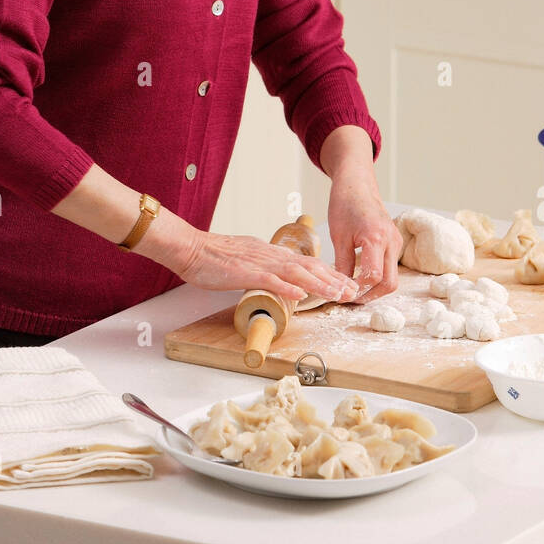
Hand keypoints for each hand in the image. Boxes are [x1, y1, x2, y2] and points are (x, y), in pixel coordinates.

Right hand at [166, 224, 359, 304]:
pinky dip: (288, 288)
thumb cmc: (213, 257)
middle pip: (309, 266)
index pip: (306, 263)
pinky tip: (302, 295)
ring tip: (337, 294)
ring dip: (320, 284)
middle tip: (353, 291)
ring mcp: (259, 263)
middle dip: (333, 279)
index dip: (328, 273)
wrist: (191, 248)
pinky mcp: (245, 273)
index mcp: (271, 253)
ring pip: (296, 273)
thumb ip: (263, 267)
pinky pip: (270, 280)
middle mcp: (270, 255)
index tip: (344, 283)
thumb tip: (278, 277)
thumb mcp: (246, 259)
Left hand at [327, 166, 401, 303]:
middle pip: (390, 283)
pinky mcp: (395, 242)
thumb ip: (342, 265)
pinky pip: (391, 267)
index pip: (373, 276)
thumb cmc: (345, 205)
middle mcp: (391, 241)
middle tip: (351, 299)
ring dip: (376, 289)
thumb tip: (341, 289)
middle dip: (371, 296)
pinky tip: (361, 277)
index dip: (358, 290)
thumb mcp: (339, 237)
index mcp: (376, 238)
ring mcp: (396, 241)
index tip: (343, 293)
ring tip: (355, 290)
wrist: (357, 185)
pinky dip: (379, 277)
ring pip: (393, 278)